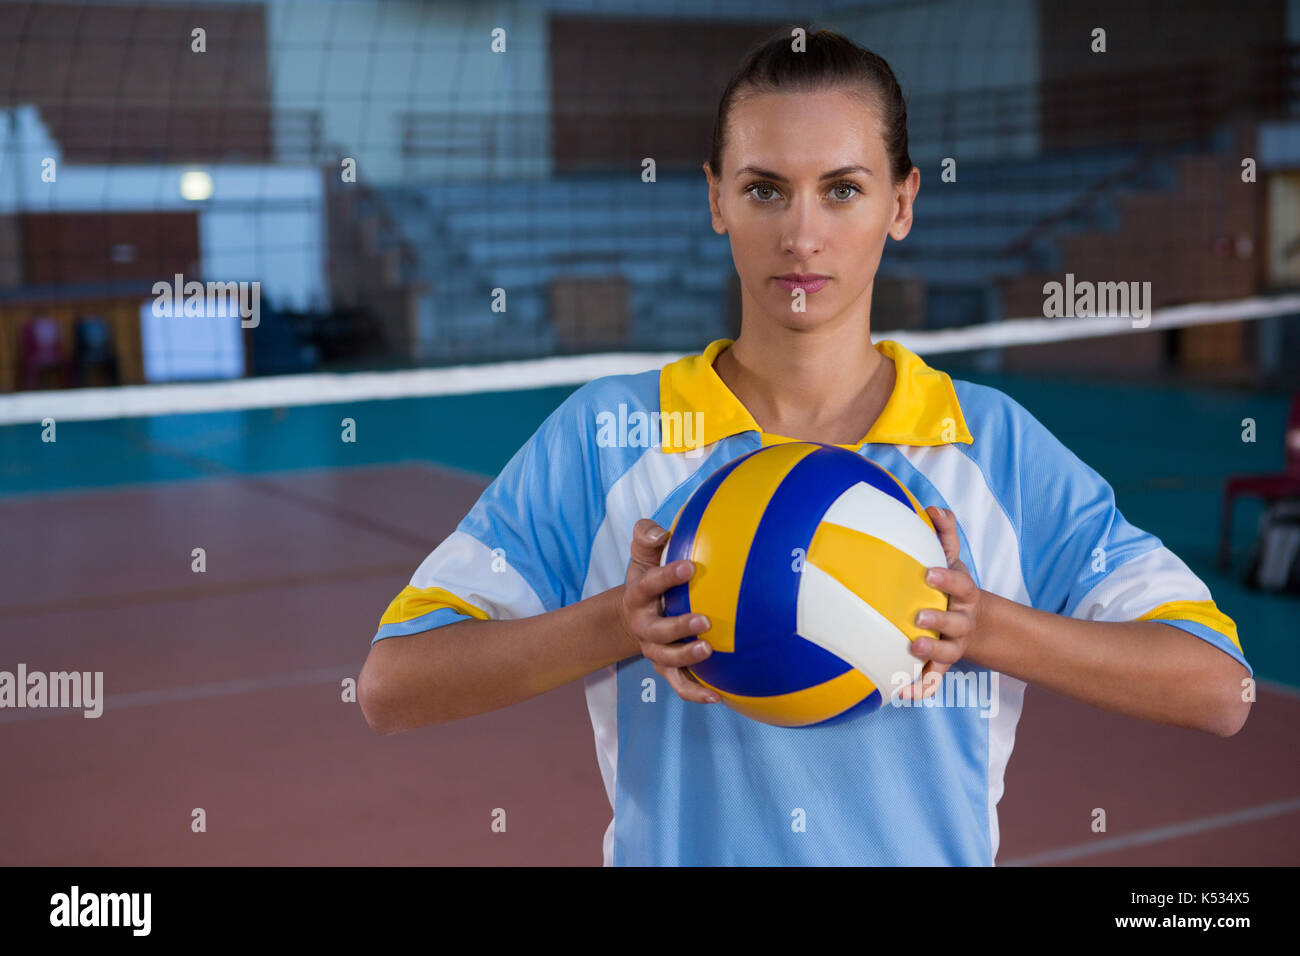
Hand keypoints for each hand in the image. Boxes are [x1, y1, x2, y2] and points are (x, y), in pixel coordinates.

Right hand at [617, 518, 718, 704]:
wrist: (632, 616)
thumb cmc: (647, 581)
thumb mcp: (642, 557)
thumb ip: (647, 538)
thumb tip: (659, 532)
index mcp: (637, 596)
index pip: (649, 585)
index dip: (667, 576)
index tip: (691, 566)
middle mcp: (644, 626)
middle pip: (657, 631)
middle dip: (680, 627)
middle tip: (705, 620)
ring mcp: (655, 650)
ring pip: (667, 659)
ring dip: (687, 658)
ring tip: (709, 650)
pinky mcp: (667, 668)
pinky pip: (680, 684)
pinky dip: (696, 693)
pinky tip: (718, 695)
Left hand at [898, 506, 982, 699]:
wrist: (974, 624)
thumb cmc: (951, 587)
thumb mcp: (952, 559)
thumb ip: (945, 535)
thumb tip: (934, 508)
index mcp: (965, 594)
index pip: (960, 585)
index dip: (947, 580)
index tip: (929, 573)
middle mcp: (963, 621)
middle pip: (956, 624)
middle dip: (939, 622)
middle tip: (918, 618)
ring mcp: (954, 645)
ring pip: (946, 653)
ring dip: (931, 653)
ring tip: (912, 649)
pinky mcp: (942, 664)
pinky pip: (933, 679)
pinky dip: (919, 687)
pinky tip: (900, 692)